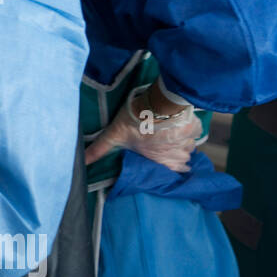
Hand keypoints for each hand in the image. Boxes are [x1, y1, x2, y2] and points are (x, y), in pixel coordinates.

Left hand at [84, 85, 201, 173]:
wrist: (156, 102)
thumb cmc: (134, 122)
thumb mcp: (113, 136)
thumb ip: (98, 150)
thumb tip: (81, 161)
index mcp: (164, 163)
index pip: (174, 173)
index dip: (169, 165)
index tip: (164, 158)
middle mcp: (180, 156)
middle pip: (183, 158)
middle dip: (174, 151)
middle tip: (163, 142)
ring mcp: (189, 142)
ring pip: (189, 145)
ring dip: (181, 139)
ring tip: (169, 131)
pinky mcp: (195, 127)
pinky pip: (194, 130)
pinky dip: (188, 126)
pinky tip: (177, 121)